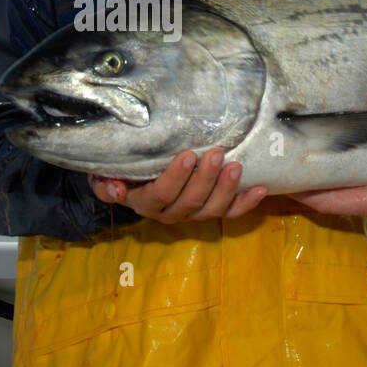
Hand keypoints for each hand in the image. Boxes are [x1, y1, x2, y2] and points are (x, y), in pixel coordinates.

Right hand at [90, 148, 267, 223]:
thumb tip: (114, 188)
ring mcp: (193, 213)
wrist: (132, 181)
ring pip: (212, 209)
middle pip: (190, 202)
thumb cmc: (121, 171)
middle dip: (205, 179)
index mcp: (146, 203)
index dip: (176, 178)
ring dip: (226, 189)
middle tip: (217, 153)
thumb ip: (105, 183)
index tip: (188, 154)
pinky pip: (230, 213)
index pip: (161, 195)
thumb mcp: (104, 175)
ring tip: (236, 166)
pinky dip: (246, 203)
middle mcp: (171, 213)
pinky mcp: (211, 211)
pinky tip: (261, 189)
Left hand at [289, 90, 366, 231]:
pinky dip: (359, 185)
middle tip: (293, 165)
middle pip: (338, 202)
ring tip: (317, 163)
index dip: (301, 192)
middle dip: (315, 184)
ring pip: (355, 201)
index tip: (280, 181)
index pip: (329, 202)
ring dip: (338, 184)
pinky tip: (356, 166)